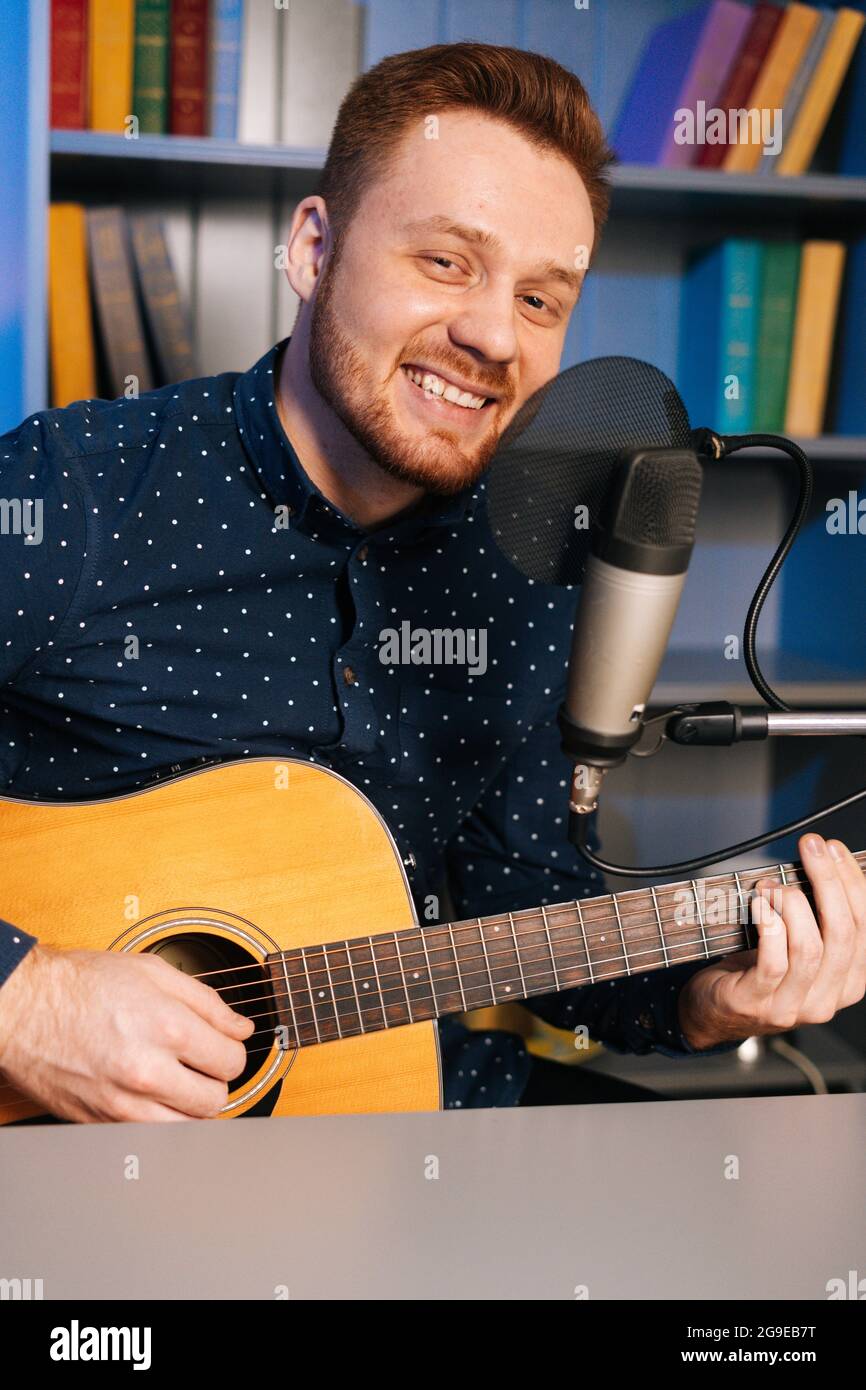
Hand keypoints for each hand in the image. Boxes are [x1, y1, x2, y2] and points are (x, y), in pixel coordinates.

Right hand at [0, 945, 254, 1122]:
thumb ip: (207, 1002)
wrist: (26, 1009)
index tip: (224, 1044)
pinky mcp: (103, 1124)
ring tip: (180, 1079)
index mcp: (166, 1027)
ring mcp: (123, 1104)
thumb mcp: (153, 971)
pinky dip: (163, 1120)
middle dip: (216, 1079)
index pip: (231, 1061)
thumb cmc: (82, 985)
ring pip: (188, 1126)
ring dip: (193, 1105)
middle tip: (203, 1062)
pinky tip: (155, 1094)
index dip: (234, 1050)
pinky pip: (153, 1137)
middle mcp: (147, 1071)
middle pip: (216, 1100)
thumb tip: (241, 1028)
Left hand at [677, 834, 865, 1049]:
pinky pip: (773, 962)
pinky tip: (759, 903)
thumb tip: (822, 861)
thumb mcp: (797, 946)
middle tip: (811, 846)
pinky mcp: (758, 1004)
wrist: (714, 1010)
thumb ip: (815, 917)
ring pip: (809, 948)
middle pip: (842, 933)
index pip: (864, 927)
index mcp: (848, 983)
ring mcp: (793, 1007)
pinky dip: (768, 925)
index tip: (834, 848)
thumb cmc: (757, 969)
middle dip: (828, 881)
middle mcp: (827, 1000)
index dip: (852, 883)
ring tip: (772, 883)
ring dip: (792, 903)